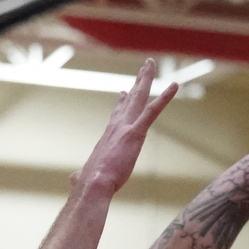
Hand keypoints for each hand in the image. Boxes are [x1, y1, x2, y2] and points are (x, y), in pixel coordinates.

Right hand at [73, 60, 177, 193]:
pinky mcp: (136, 132)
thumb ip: (81, 175)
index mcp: (109, 136)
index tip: (124, 92)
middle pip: (130, 99)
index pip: (117, 115)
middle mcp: (117, 126)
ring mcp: (126, 127)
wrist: (94, 183)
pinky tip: (175, 85)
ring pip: (139, 97)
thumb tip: (74, 178)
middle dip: (138, 83)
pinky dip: (165, 97)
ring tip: (151, 64)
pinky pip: (153, 110)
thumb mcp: (86, 175)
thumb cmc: (91, 183)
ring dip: (146, 79)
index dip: (122, 103)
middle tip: (144, 68)